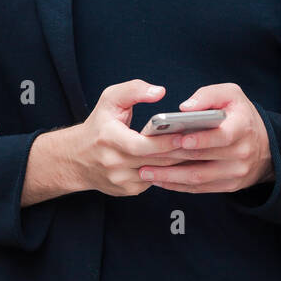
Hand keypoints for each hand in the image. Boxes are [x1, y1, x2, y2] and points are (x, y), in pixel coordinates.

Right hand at [74, 79, 201, 196]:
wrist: (76, 158)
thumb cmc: (99, 125)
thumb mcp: (110, 99)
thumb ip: (134, 90)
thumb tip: (160, 92)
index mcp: (108, 139)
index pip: (141, 145)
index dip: (164, 142)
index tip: (185, 134)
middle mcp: (113, 163)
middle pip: (155, 161)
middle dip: (180, 152)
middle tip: (203, 143)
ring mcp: (121, 180)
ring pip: (159, 174)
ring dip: (180, 164)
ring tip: (201, 151)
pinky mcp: (128, 190)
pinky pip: (155, 182)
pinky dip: (170, 172)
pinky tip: (186, 162)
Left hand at [137, 82, 273, 193]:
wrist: (266, 145)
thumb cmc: (240, 114)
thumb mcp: (231, 94)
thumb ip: (208, 95)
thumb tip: (184, 108)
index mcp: (243, 127)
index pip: (223, 136)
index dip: (201, 139)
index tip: (179, 139)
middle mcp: (242, 153)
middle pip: (204, 159)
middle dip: (173, 158)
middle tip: (145, 156)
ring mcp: (236, 172)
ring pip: (199, 178)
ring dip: (170, 177)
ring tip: (145, 172)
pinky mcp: (229, 185)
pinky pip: (200, 188)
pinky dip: (178, 186)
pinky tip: (159, 180)